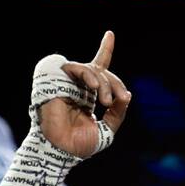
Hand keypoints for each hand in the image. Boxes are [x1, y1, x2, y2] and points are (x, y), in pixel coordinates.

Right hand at [40, 31, 131, 157]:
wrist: (60, 150)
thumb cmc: (78, 145)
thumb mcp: (108, 130)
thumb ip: (118, 113)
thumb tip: (127, 95)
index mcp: (86, 96)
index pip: (98, 70)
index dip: (105, 51)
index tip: (110, 35)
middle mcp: (77, 86)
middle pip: (102, 72)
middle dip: (115, 84)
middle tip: (119, 99)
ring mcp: (67, 83)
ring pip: (92, 70)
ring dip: (104, 84)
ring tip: (106, 102)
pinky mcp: (56, 79)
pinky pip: (76, 67)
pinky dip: (89, 75)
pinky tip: (94, 88)